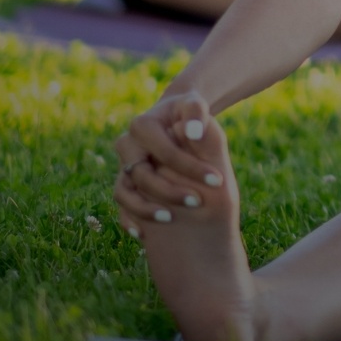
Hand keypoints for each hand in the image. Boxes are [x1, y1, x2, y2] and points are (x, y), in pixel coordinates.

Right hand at [109, 92, 224, 238]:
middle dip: (169, 191)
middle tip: (198, 201)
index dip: (191, 167)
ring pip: (124, 192)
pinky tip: (144, 234)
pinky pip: (121, 205)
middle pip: (141, 174)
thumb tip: (193, 133)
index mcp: (142, 126)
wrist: (174, 118)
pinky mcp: (125, 183)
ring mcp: (124, 166)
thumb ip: (196, 113)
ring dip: (145, 208)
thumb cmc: (188, 113)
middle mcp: (127, 146)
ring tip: (170, 218)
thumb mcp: (195, 106)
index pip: (165, 151)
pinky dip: (130, 219)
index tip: (218, 180)